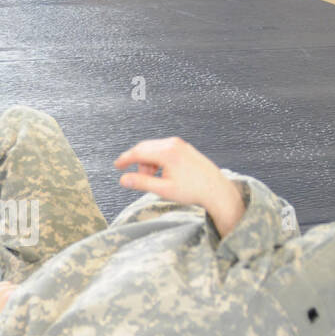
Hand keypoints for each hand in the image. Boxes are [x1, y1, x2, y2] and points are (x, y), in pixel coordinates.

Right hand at [114, 137, 245, 237]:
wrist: (217, 190)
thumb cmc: (193, 191)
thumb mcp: (164, 190)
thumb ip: (141, 183)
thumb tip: (123, 180)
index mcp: (167, 153)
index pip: (138, 152)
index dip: (125, 159)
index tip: (117, 166)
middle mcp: (172, 144)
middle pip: (145, 148)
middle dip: (137, 162)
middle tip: (137, 178)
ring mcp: (180, 144)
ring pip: (153, 149)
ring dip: (148, 162)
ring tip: (153, 179)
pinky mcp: (184, 147)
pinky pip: (163, 149)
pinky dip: (157, 159)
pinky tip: (162, 173)